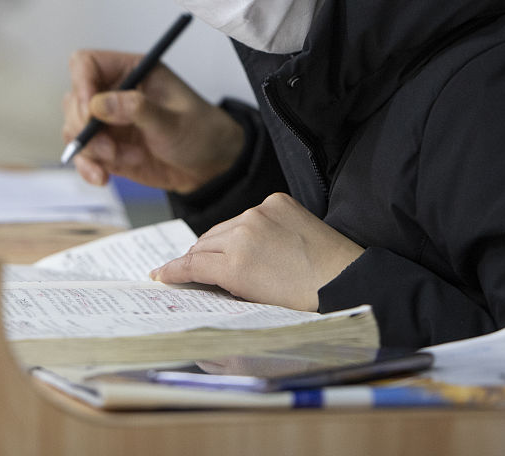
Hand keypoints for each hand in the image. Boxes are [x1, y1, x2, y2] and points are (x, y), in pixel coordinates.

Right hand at [63, 49, 244, 193]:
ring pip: (74, 129)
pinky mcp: (107, 146)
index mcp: (132, 71)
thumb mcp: (173, 120)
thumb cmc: (200, 131)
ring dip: (92, 150)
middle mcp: (115, 93)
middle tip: (110, 147)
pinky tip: (103, 177)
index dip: (81, 83)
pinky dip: (88, 167)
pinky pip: (83, 155)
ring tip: (124, 159)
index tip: (89, 111)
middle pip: (74, 100)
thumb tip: (98, 104)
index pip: (87, 64)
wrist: (210, 166)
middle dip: (86, 128)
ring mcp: (108, 121)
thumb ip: (137, 110)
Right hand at [151, 192, 364, 309]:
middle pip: (204, 243)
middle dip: (195, 257)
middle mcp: (242, 231)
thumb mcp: (255, 303)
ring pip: (225, 226)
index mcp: (235, 264)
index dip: (172, 270)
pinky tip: (257, 241)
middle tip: (186, 269)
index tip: (159, 275)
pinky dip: (247, 227)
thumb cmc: (303, 301)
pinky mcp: (276, 200)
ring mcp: (260, 212)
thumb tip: (203, 278)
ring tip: (225, 257)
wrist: (345, 279)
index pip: (191, 264)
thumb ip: (223, 287)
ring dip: (221, 241)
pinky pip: (250, 213)